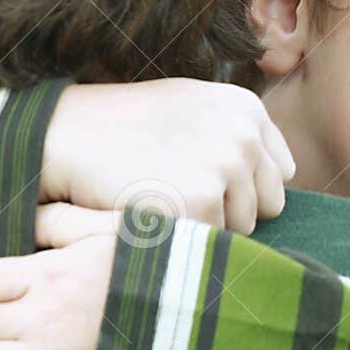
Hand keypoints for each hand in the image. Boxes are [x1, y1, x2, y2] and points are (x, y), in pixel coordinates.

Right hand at [40, 79, 294, 233]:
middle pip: (269, 204)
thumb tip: (281, 181)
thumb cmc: (125, 126)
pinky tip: (154, 210)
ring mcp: (224, 167)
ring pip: (243, 227)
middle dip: (233, 209)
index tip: (208, 183)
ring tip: (164, 195)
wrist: (68, 135)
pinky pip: (212, 241)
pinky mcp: (201, 202)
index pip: (280, 173)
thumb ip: (236, 134)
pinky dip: (185, 235)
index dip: (246, 187)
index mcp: (247, 109)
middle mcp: (244, 134)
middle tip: (182, 193)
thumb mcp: (192, 108)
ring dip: (209, 225)